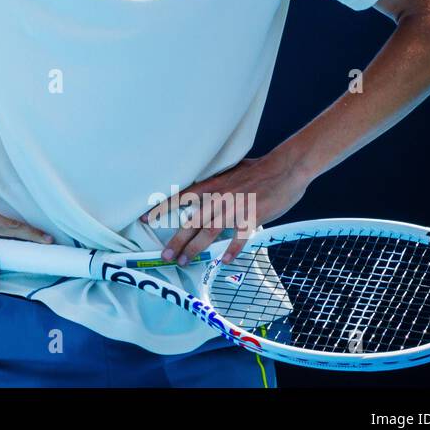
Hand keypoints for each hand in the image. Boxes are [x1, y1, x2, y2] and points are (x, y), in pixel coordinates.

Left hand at [136, 149, 311, 265]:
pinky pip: (239, 237)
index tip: (144, 218)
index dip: (161, 208)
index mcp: (213, 185)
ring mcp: (235, 208)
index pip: (181, 197)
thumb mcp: (231, 171)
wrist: (285, 168)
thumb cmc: (259, 169)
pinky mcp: (252, 217)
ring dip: (195, 248)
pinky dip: (232, 250)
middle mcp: (219, 197)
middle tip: (164, 255)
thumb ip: (216, 183)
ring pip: (209, 232)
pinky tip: (223, 261)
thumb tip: (203, 190)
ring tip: (184, 261)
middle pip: (192, 222)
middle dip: (176, 240)